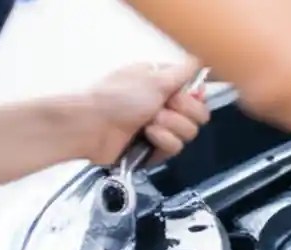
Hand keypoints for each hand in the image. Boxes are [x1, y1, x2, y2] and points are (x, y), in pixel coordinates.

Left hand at [83, 59, 211, 165]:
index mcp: (163, 84)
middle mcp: (164, 104)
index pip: (197, 92)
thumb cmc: (118, 96)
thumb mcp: (154, 78)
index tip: (180, 95)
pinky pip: (176, 148)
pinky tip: (147, 136)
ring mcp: (160, 128)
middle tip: (162, 108)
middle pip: (198, 115)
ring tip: (149, 124)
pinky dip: (163, 141)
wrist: (91, 126)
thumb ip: (183, 71)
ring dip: (171, 127)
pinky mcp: (156, 150)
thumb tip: (199, 59)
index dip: (194, 96)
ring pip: (189, 132)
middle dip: (183, 113)